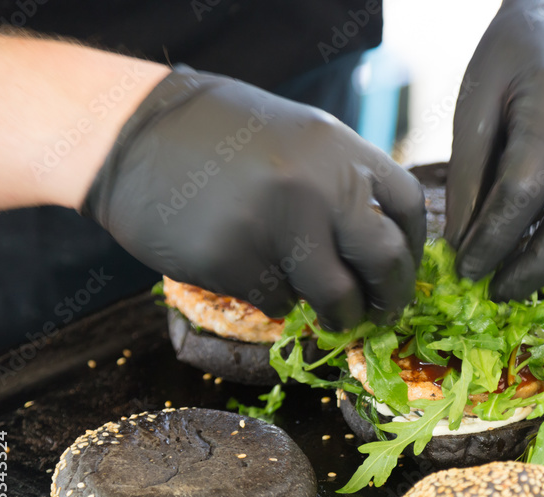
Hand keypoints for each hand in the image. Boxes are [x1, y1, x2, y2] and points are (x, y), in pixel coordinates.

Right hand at [82, 67, 425, 329]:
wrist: (131, 135)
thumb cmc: (221, 138)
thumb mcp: (299, 138)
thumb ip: (344, 182)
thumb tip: (385, 248)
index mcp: (340, 151)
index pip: (408, 209)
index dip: (412, 250)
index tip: (401, 272)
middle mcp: (319, 186)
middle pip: (385, 261)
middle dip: (389, 298)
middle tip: (380, 314)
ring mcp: (277, 226)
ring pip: (334, 296)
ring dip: (336, 314)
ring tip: (327, 313)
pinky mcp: (236, 263)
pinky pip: (278, 302)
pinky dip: (278, 301)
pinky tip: (258, 277)